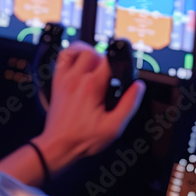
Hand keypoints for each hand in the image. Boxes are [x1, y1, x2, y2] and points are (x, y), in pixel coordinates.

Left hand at [33, 41, 145, 172]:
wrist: (58, 146)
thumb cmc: (83, 139)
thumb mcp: (113, 127)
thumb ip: (129, 105)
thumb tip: (138, 87)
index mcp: (92, 86)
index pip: (110, 61)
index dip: (120, 65)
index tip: (121, 76)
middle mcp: (77, 78)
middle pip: (95, 53)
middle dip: (105, 61)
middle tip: (108, 77)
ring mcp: (65, 77)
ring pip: (78, 50)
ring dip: (89, 53)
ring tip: (95, 66)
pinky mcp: (57, 81)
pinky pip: (62, 57)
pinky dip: (72, 54)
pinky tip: (80, 63)